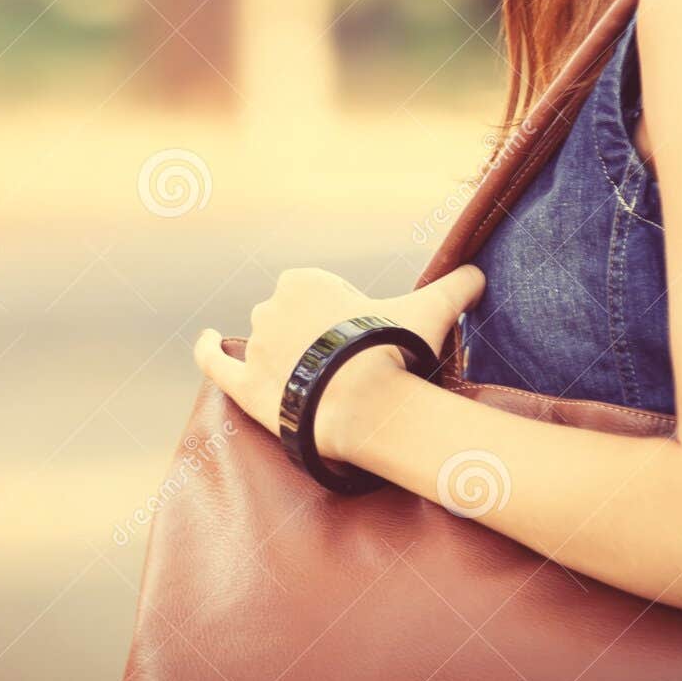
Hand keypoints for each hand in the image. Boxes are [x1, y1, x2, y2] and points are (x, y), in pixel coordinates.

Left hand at [192, 264, 486, 458]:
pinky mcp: (244, 385)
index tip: (354, 335)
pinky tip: (203, 341)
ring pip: (264, 347)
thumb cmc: (396, 350)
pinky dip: (205, 352)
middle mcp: (270, 307)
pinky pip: (214, 364)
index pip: (309, 292)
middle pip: (286, 320)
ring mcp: (254, 348)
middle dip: (307, 338)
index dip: (331, 315)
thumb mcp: (431, 310)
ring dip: (280, 359)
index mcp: (302, 281)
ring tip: (314, 382)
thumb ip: (456, 287)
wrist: (366, 403)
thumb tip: (479, 277)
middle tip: (339, 366)